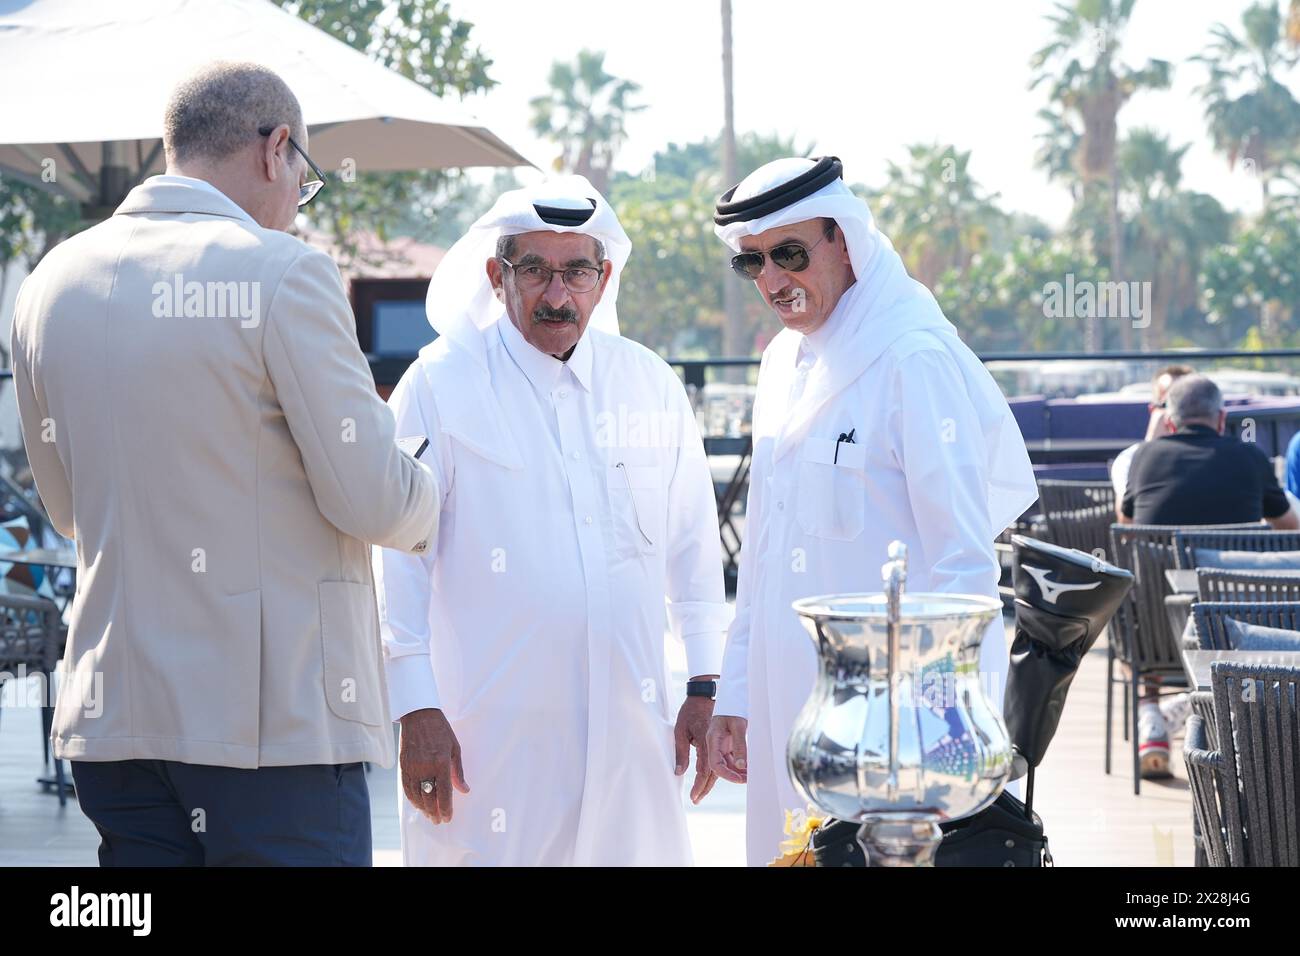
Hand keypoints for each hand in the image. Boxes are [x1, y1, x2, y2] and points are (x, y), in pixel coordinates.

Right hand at [399, 708, 468, 823]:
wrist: (419, 715)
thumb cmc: (441, 730)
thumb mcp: (455, 748)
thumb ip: (458, 772)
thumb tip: (464, 790)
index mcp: (441, 762)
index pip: (444, 792)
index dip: (446, 808)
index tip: (448, 817)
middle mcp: (425, 767)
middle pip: (429, 798)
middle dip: (435, 812)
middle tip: (439, 821)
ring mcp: (412, 767)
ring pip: (416, 795)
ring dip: (423, 808)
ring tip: (430, 815)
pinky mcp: (403, 765)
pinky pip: (406, 787)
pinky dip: (412, 798)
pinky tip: (418, 804)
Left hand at [674, 694, 716, 803]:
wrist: (702, 696)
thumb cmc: (689, 712)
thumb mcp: (680, 730)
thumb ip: (681, 752)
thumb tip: (678, 772)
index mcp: (705, 742)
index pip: (703, 770)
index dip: (699, 785)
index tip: (694, 797)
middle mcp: (715, 745)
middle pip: (713, 773)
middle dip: (705, 788)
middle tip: (696, 800)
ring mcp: (721, 742)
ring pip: (719, 767)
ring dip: (710, 781)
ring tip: (701, 793)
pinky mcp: (722, 741)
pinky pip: (721, 759)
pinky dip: (716, 771)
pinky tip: (710, 778)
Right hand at [706, 714, 747, 783]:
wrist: (731, 699)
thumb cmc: (732, 709)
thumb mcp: (738, 725)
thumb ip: (740, 745)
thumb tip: (742, 765)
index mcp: (712, 740)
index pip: (715, 763)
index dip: (726, 774)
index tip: (739, 779)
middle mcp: (714, 745)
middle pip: (719, 768)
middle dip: (731, 777)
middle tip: (745, 781)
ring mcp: (720, 746)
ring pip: (726, 765)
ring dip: (737, 773)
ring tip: (749, 777)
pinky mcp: (727, 745)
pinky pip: (731, 759)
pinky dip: (739, 766)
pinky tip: (748, 769)